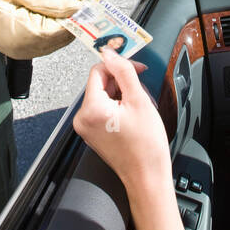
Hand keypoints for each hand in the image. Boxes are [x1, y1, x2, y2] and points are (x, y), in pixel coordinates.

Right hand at [0, 0, 80, 58]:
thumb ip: (53, 0)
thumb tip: (76, 7)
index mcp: (30, 36)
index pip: (68, 29)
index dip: (82, 13)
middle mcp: (29, 49)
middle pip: (65, 36)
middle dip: (77, 15)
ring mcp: (24, 49)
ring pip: (57, 38)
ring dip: (67, 19)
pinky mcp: (21, 45)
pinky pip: (46, 38)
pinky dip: (55, 24)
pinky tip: (56, 9)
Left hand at [73, 45, 170, 194]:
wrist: (147, 176)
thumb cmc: (145, 147)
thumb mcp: (139, 101)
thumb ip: (123, 72)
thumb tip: (111, 53)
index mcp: (91, 109)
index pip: (98, 71)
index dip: (119, 67)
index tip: (135, 68)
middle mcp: (83, 118)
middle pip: (100, 84)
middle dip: (121, 83)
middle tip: (140, 93)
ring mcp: (86, 128)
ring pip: (103, 96)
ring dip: (121, 95)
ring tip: (138, 109)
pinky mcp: (93, 133)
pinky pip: (103, 110)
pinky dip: (117, 107)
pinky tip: (132, 117)